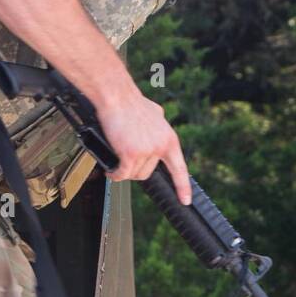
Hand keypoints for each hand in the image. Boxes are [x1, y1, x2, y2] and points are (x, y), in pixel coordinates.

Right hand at [95, 87, 191, 205]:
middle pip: (148, 173)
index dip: (182, 187)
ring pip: (134, 174)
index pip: (179, 169)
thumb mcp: (155, 113)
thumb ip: (159, 126)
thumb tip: (158, 127)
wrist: (117, 96)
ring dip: (123, 171)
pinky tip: (110, 171)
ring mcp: (146, 151)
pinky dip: (115, 174)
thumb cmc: (131, 102)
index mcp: (169, 139)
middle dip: (135, 170)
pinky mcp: (131, 154)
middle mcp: (160, 147)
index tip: (185, 200)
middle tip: (125, 162)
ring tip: (116, 163)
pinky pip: (122, 173)